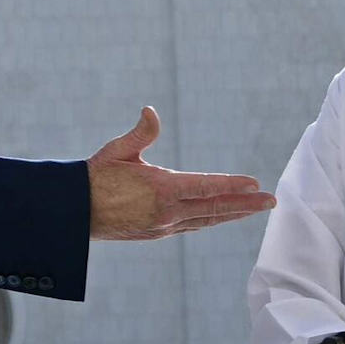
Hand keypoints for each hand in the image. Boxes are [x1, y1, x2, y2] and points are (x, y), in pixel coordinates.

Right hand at [88, 107, 274, 240]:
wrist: (73, 214)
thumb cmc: (93, 177)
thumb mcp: (116, 151)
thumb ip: (140, 133)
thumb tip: (151, 110)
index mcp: (160, 189)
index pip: (205, 187)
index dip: (232, 185)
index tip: (255, 183)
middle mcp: (167, 211)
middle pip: (214, 208)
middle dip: (245, 204)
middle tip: (271, 201)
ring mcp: (163, 226)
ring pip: (206, 220)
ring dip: (233, 214)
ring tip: (255, 208)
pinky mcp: (157, 233)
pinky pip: (193, 226)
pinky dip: (211, 220)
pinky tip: (222, 216)